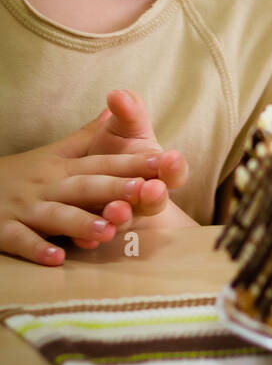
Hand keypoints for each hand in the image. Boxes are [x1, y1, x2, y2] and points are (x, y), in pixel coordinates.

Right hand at [0, 111, 186, 265]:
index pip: (101, 163)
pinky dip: (37, 248)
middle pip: (84, 186)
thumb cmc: (22, 173)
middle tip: (144, 190)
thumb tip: (116, 105)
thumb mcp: (54, 152)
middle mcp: (47, 186)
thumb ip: (88, 137)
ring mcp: (25, 208)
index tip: (161, 161)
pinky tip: (57, 258)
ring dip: (82, 222)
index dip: (131, 163)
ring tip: (109, 230)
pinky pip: (20, 240)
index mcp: (63, 168)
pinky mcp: (4, 230)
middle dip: (113, 188)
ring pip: (56, 215)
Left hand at [80, 89, 189, 236]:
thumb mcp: (124, 127)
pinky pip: (94, 238)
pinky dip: (89, 238)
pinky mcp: (95, 232)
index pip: (174, 172)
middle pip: (155, 201)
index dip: (174, 167)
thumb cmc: (117, 147)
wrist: (88, 177)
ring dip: (122, 217)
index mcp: (157, 171)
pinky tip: (82, 237)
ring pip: (125, 222)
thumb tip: (119, 94)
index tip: (172, 158)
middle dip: (154, 196)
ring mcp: (121, 218)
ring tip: (116, 210)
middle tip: (152, 190)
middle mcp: (144, 198)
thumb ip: (127, 112)